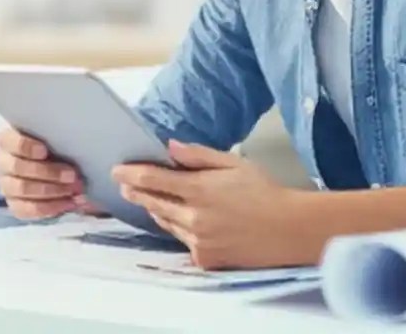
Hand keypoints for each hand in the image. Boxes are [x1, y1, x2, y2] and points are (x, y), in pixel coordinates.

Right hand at [0, 127, 102, 218]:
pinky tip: (69, 203)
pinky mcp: (14, 204)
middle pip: (18, 168)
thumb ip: (60, 137)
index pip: (10, 142)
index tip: (44, 151)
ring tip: (75, 190)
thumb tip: (80, 138)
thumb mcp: (56, 137)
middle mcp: (3, 163)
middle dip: (48, 172)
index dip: (25, 147)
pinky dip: (50, 207)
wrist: (54, 167)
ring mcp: (6, 185)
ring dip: (52, 191)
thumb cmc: (55, 146)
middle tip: (72, 175)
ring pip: (22, 190)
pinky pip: (26, 210)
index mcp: (8, 141)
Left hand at [112, 141, 311, 269]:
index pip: (153, 179)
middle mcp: (193, 217)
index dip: (131, 173)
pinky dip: (180, 228)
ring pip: (165, 222)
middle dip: (138, 192)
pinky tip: (187, 221)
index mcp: (200, 190)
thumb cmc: (265, 192)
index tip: (117, 170)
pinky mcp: (203, 258)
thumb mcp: (235, 164)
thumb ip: (200, 156)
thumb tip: (171, 147)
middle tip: (126, 184)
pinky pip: (182, 241)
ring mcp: (197, 240)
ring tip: (152, 199)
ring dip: (157, 209)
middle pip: (153, 203)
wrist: (287, 229)